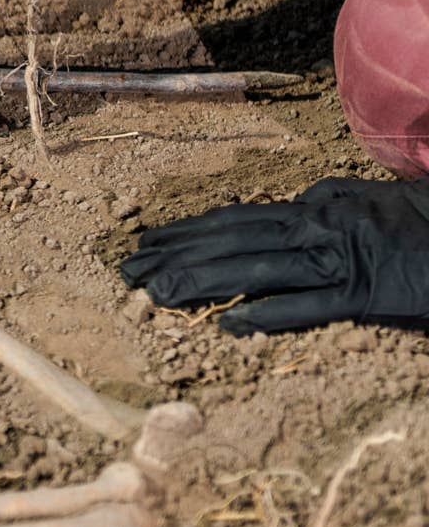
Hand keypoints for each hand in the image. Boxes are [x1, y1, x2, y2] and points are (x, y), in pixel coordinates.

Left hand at [120, 177, 428, 333]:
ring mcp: (340, 259)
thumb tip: (299, 200)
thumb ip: (330, 201)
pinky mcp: (366, 293)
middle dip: (176, 255)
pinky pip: (308, 307)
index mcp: (316, 207)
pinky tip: (229, 325)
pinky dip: (268, 315)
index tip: (147, 243)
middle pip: (232, 240)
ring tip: (157, 294)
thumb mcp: (370, 201)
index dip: (187, 231)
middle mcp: (319, 226)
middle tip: (128, 271)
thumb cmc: (424, 220)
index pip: (236, 218)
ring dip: (203, 282)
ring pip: (256, 269)